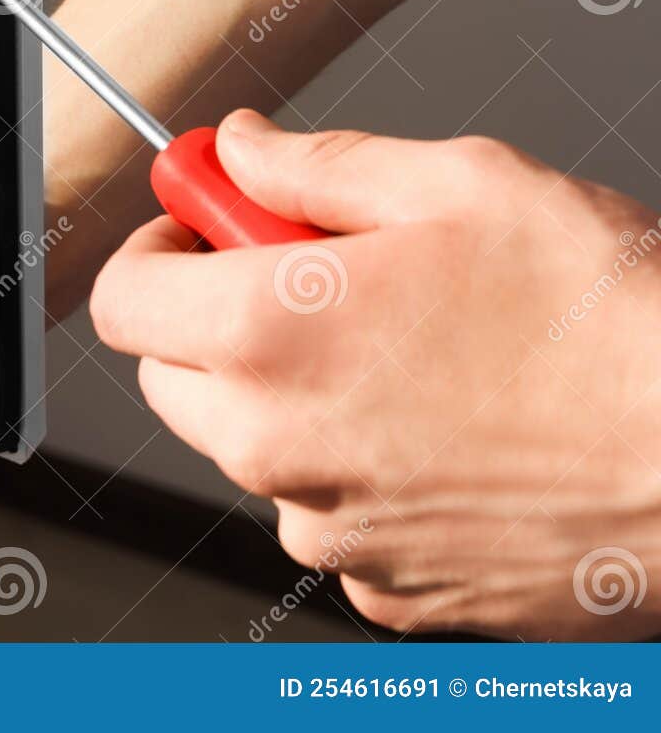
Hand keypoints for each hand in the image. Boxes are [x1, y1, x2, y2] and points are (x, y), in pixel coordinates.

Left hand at [91, 110, 660, 638]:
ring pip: (252, 449)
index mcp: (269, 334)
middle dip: (218, 319)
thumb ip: (317, 165)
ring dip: (292, 397)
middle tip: (313, 279)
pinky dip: (358, 471)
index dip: (157, 249)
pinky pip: (329, 514)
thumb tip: (238, 148)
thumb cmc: (612, 321)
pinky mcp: (387, 588)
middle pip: (173, 377)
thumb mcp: (463, 183)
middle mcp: (277, 447)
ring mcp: (329, 529)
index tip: (201, 230)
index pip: (123, 299)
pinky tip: (446, 434)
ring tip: (411, 356)